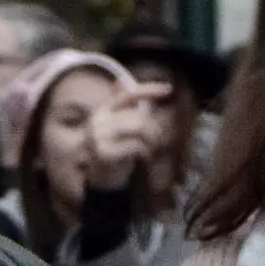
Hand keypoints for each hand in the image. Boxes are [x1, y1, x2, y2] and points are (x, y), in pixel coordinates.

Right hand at [84, 76, 171, 191]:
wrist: (96, 179)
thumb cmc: (112, 151)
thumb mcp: (118, 128)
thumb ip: (128, 110)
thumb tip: (142, 86)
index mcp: (102, 110)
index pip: (127, 94)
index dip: (148, 90)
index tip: (169, 89)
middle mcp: (99, 121)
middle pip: (138, 116)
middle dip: (155, 129)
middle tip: (159, 141)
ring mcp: (99, 137)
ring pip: (140, 128)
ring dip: (153, 140)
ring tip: (152, 149)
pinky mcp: (105, 153)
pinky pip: (137, 146)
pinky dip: (147, 152)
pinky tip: (145, 157)